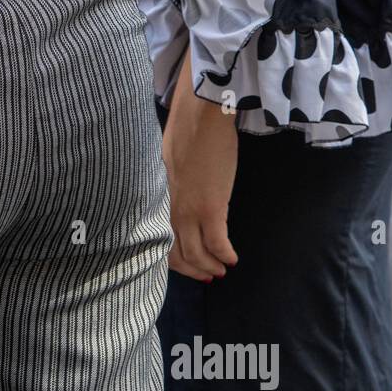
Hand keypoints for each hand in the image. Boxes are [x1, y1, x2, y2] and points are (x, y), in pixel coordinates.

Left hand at [162, 55, 238, 281]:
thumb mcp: (166, 162)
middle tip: (208, 275)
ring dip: (210, 266)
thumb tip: (179, 191)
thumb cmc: (186, 131)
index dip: (174, 259)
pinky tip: (233, 258)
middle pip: (177, 253)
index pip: (160, 239)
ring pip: (196, 253)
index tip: (188, 265)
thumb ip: (170, 182)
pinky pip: (217, 242)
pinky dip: (225, 255)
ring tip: (222, 269)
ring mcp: (189, 210)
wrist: (201, 116)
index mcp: (158, 198)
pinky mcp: (211, 207)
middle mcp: (170, 209)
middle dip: (193, 269)